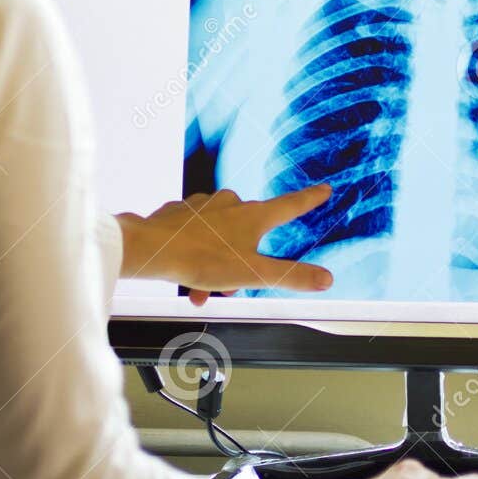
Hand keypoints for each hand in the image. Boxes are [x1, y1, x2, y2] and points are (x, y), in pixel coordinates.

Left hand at [116, 185, 333, 302]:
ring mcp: (204, 206)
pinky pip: (197, 235)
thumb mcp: (253, 274)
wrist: (151, 249)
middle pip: (250, 232)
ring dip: (218, 263)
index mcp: (253, 216)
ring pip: (220, 237)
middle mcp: (230, 204)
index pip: (291, 205)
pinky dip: (197, 255)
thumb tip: (326, 278)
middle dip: (244, 259)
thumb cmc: (201, 259)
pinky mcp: (181, 213)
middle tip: (231, 286)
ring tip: (203, 289)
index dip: (310, 199)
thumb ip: (291, 276)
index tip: (324, 189)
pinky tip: (187, 274)